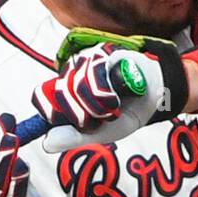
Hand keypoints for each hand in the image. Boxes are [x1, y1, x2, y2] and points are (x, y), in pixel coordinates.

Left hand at [32, 43, 173, 152]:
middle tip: (100, 118)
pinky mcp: (103, 53)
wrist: (155, 99)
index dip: (54, 113)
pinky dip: (106, 95)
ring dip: (97, 106)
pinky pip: (94, 75)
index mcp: (66, 91)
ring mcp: (86, 61)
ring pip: (77, 85)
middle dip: (82, 114)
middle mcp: (73, 73)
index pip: (42, 96)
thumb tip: (45, 143)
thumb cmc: (126, 113)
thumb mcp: (99, 133)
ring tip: (112, 108)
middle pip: (60, 93)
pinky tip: (117, 97)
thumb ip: (73, 138)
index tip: (77, 123)